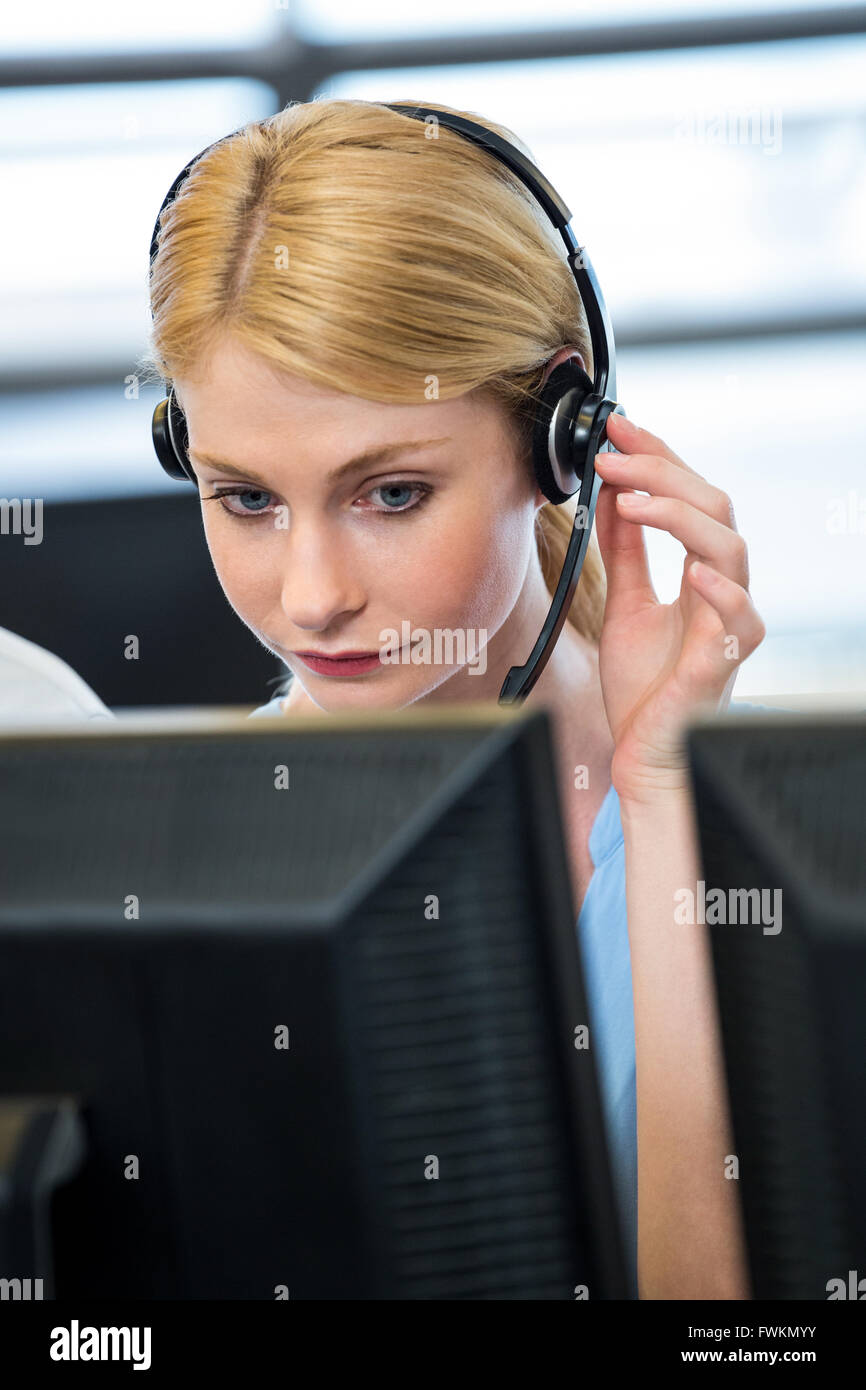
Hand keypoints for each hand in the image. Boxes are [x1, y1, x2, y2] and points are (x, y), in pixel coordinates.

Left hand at [592, 412, 765, 806]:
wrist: (642, 753)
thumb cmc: (644, 689)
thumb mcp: (626, 604)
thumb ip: (625, 553)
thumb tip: (611, 495)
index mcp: (701, 572)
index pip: (691, 496)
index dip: (659, 457)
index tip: (618, 429)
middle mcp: (721, 589)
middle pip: (713, 508)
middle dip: (662, 473)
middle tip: (612, 456)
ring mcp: (726, 623)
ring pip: (729, 548)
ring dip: (678, 516)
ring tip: (630, 500)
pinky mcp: (721, 662)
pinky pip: (739, 620)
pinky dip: (720, 591)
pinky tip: (692, 572)